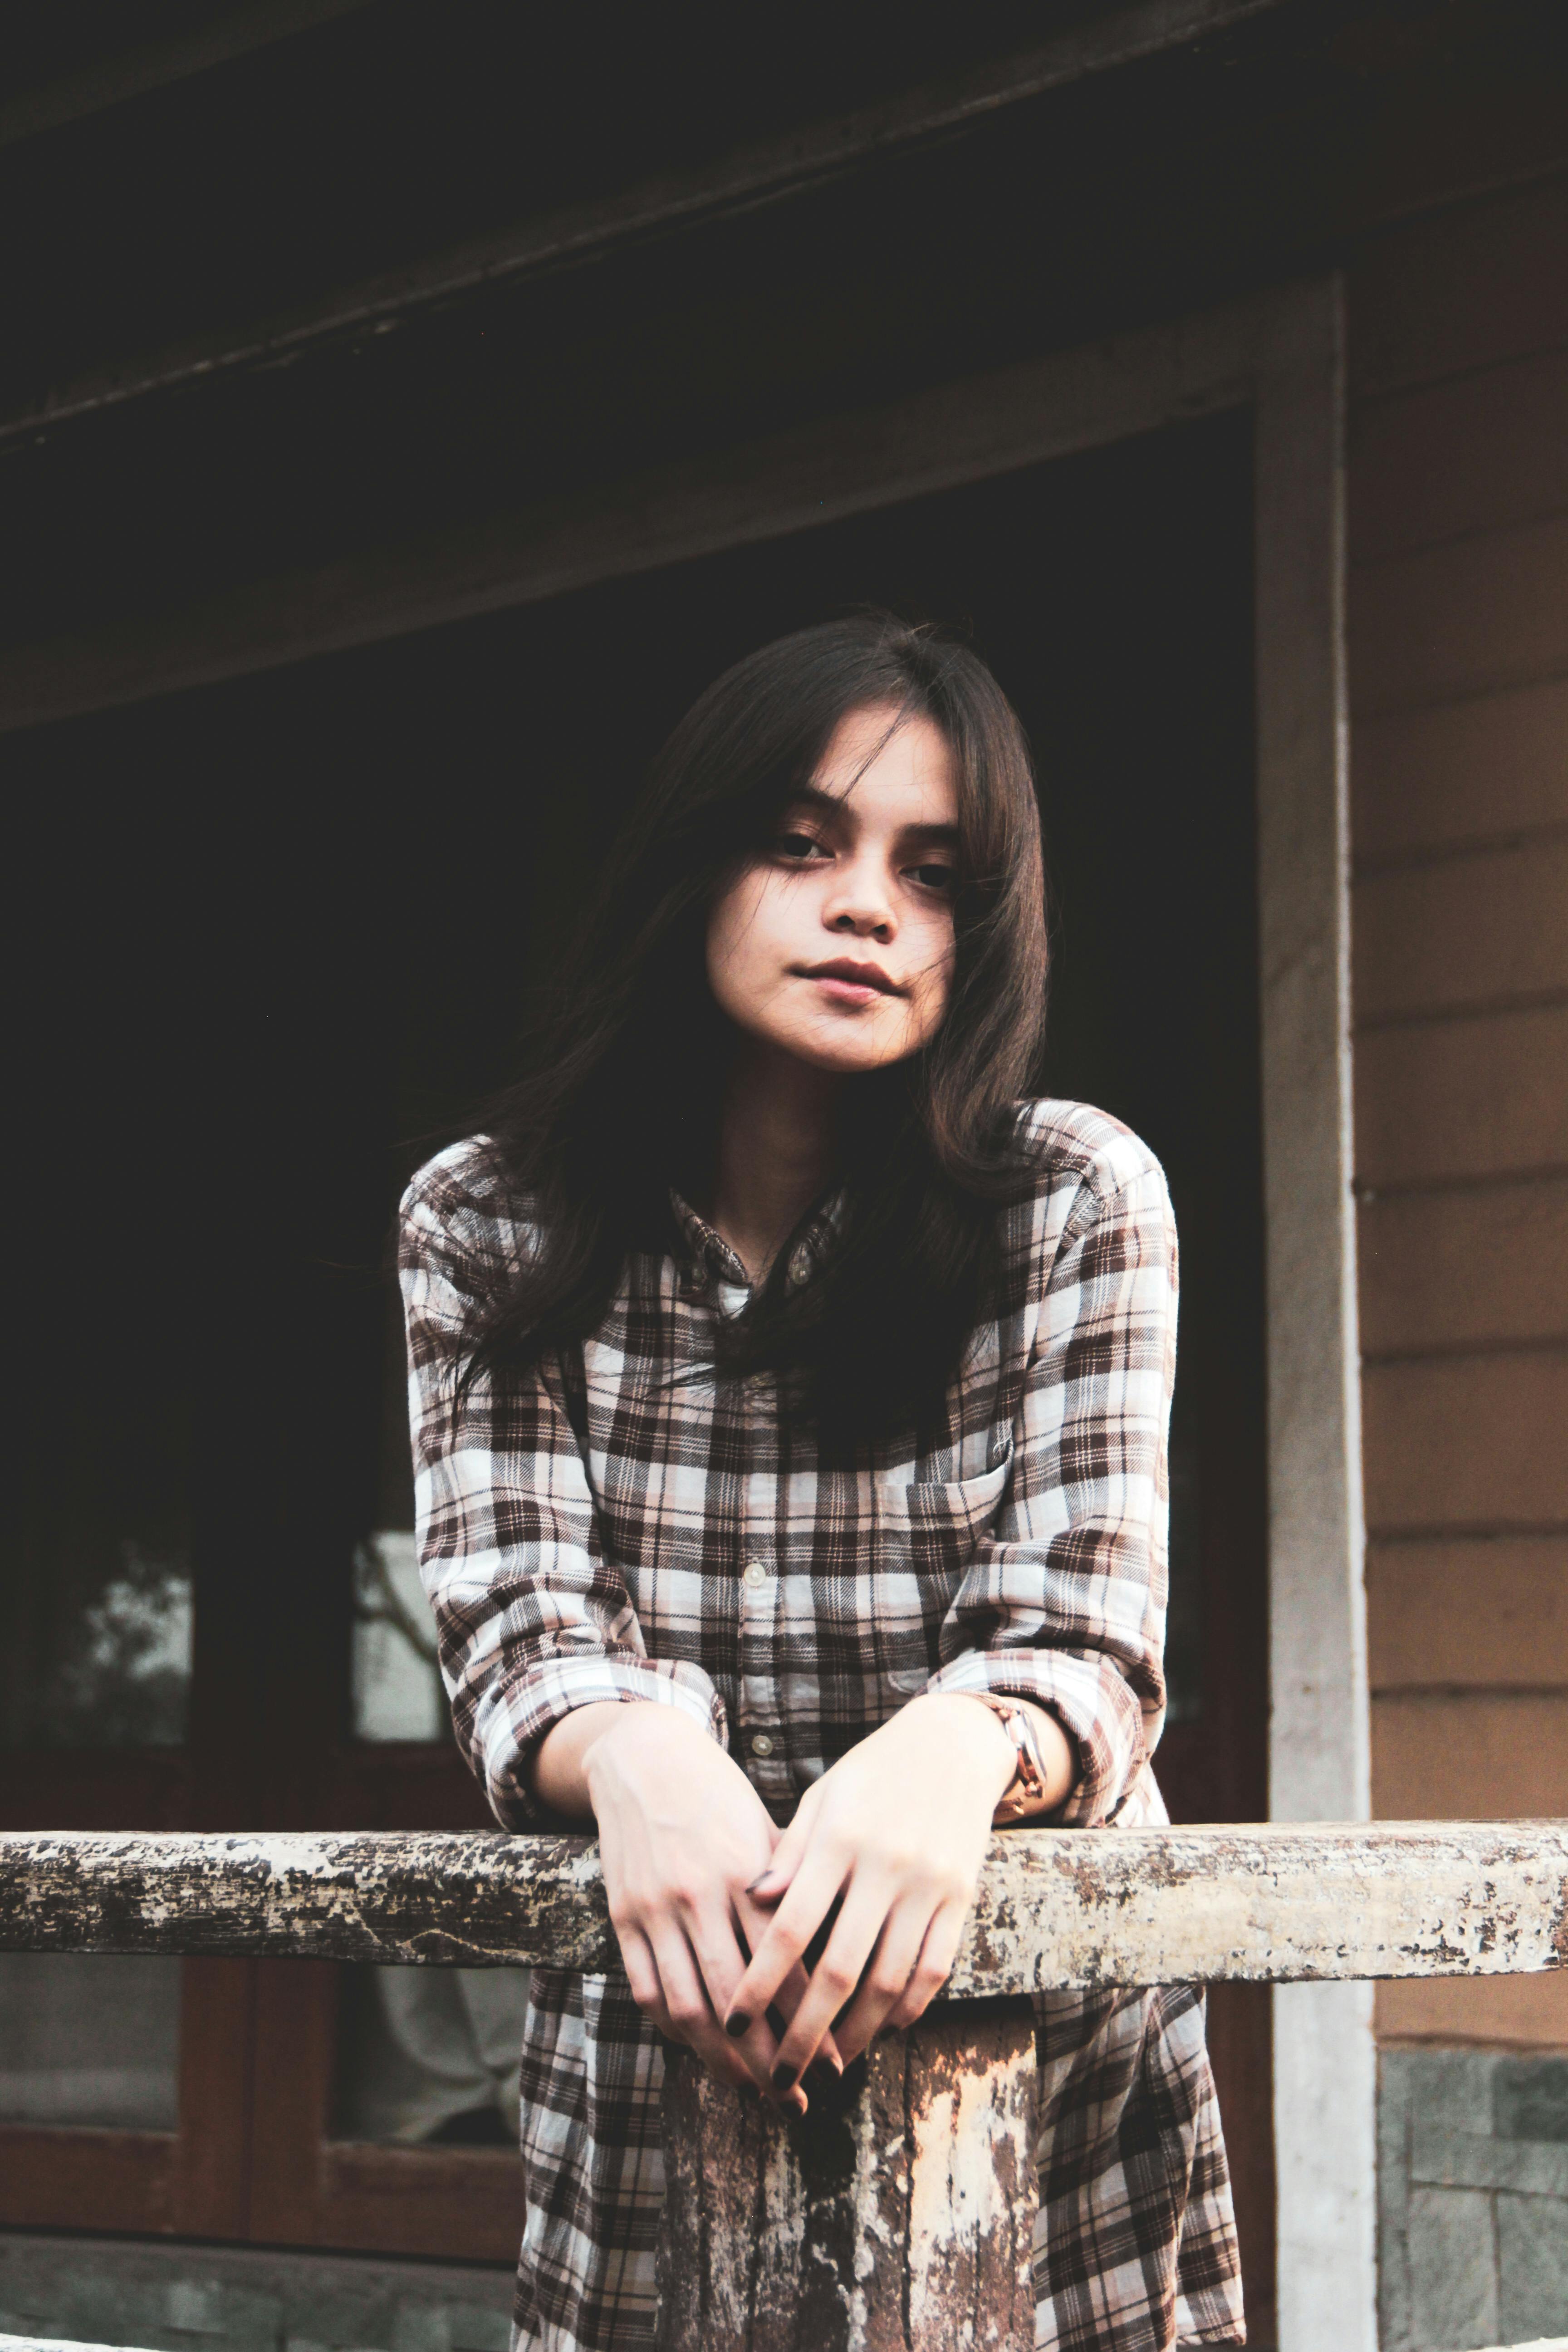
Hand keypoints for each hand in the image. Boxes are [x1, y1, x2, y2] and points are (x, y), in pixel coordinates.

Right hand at [580, 1703, 834, 2109]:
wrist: (644, 1757)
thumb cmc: (721, 1796)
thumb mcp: (765, 1830)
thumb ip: (796, 1888)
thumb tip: (839, 1954)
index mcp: (746, 1870)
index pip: (785, 1963)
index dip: (811, 2019)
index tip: (838, 2063)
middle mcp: (700, 1892)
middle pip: (737, 1998)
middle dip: (769, 2059)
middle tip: (797, 2100)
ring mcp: (656, 1907)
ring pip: (689, 2006)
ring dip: (722, 2060)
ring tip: (752, 2090)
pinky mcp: (624, 1916)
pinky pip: (649, 1991)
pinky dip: (676, 2031)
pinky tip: (703, 2051)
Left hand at [720, 1693, 1028, 2089]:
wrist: (953, 1746)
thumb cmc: (872, 1773)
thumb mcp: (822, 1798)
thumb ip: (789, 1853)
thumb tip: (750, 1902)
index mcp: (839, 1840)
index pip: (790, 1927)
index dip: (760, 1981)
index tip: (733, 2022)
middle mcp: (884, 1866)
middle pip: (839, 1971)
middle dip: (804, 2035)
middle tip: (778, 2079)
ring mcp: (928, 1885)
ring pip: (889, 1982)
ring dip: (855, 2034)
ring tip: (826, 2066)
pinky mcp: (961, 1898)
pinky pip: (933, 1969)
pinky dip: (906, 2008)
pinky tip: (880, 2030)